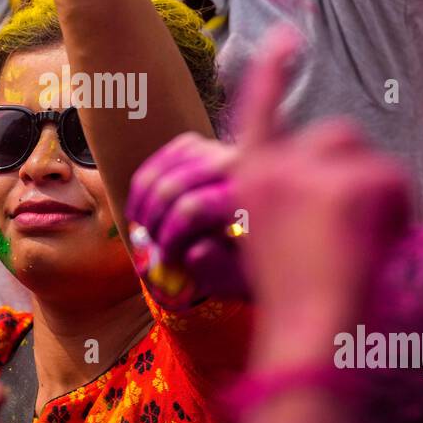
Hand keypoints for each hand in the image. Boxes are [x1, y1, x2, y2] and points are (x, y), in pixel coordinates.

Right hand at [125, 132, 247, 298]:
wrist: (280, 231)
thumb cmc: (258, 261)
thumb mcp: (245, 276)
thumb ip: (219, 268)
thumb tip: (193, 253)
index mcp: (253, 199)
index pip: (193, 209)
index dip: (170, 236)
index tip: (166, 259)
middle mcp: (239, 166)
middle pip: (174, 186)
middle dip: (153, 219)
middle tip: (148, 246)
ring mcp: (222, 152)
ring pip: (167, 168)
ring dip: (146, 200)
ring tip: (143, 228)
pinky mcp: (209, 146)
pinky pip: (169, 154)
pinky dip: (150, 178)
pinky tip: (144, 205)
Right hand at [233, 28, 412, 338]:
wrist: (313, 335)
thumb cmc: (293, 307)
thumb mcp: (263, 248)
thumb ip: (283, 204)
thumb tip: (320, 182)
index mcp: (249, 181)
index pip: (260, 109)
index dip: (273, 70)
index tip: (287, 39)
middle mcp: (277, 166)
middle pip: (333, 137)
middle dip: (350, 170)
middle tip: (353, 226)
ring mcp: (317, 170)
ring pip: (366, 159)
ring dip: (373, 192)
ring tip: (361, 245)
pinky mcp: (358, 180)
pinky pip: (391, 180)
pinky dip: (395, 210)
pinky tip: (377, 244)